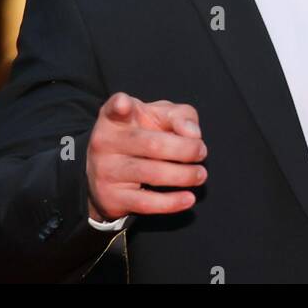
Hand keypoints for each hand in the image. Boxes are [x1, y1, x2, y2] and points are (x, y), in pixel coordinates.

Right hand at [86, 93, 207, 221]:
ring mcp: (107, 171)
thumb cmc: (141, 136)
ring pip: (152, 174)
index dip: (119, 105)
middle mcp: (105, 143)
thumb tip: (193, 133)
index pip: (114, 108)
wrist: (106, 174)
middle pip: (152, 144)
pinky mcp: (112, 198)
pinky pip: (145, 202)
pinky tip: (188, 198)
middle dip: (184, 149)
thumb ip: (179, 116)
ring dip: (183, 175)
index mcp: (114, 118)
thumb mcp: (157, 117)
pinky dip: (171, 202)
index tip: (125, 105)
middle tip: (201, 152)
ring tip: (200, 175)